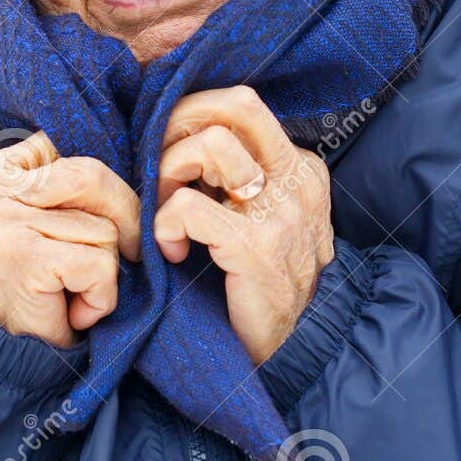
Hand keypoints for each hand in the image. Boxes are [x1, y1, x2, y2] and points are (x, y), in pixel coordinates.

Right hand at [0, 131, 140, 347]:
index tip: (104, 220)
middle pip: (94, 177)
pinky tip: (75, 310)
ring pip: (104, 227)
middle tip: (122, 257)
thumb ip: (80, 186)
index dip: (110, 187)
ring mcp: (7, 220)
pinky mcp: (25, 257)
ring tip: (74, 289)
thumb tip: (146, 168)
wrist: (5, 351)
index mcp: (3, 168)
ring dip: (106, 269)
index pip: (80, 148)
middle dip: (124, 221)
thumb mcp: (54, 218)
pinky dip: (101, 297)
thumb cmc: (40, 280)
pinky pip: (99, 265)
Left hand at [155, 86, 334, 363]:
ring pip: (211, 144)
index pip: (240, 106)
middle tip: (160, 167)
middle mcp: (298, 181)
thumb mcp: (250, 217)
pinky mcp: (257, 247)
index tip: (168, 158)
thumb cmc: (251, 284)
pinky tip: (170, 251)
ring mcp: (282, 213)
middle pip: (235, 103)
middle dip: (180, 123)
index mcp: (300, 168)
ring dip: (169, 173)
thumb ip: (228, 176)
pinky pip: (187, 206)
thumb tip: (171, 132)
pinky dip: (163, 224)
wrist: (280, 357)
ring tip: (164, 212)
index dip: (191, 121)